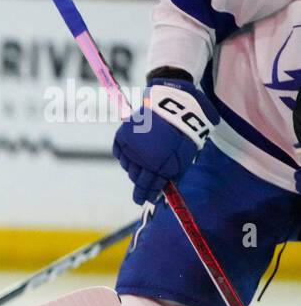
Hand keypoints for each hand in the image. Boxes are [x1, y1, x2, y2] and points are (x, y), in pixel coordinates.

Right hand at [113, 78, 216, 204]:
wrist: (173, 105)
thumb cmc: (184, 131)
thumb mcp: (185, 156)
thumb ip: (175, 174)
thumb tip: (167, 190)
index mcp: (160, 166)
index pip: (151, 187)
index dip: (148, 196)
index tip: (146, 201)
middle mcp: (143, 161)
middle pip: (137, 180)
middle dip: (140, 189)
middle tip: (139, 196)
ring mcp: (131, 149)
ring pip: (128, 169)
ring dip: (134, 172)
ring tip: (140, 170)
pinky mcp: (123, 138)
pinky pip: (119, 155)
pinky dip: (125, 158)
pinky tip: (131, 158)